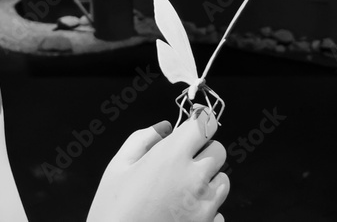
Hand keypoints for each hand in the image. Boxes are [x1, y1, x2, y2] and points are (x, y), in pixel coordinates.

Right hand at [88, 108, 229, 221]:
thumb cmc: (113, 212)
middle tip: (182, 162)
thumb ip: (143, 139)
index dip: (198, 123)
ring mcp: (205, 205)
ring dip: (208, 181)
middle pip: (219, 150)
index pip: (205, 124)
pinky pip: (219, 210)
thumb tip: (164, 128)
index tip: (192, 128)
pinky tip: (183, 213)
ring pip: (223, 180)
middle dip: (203, 152)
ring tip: (181, 191)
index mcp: (171, 156)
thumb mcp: (118, 167)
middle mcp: (195, 178)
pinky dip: (207, 210)